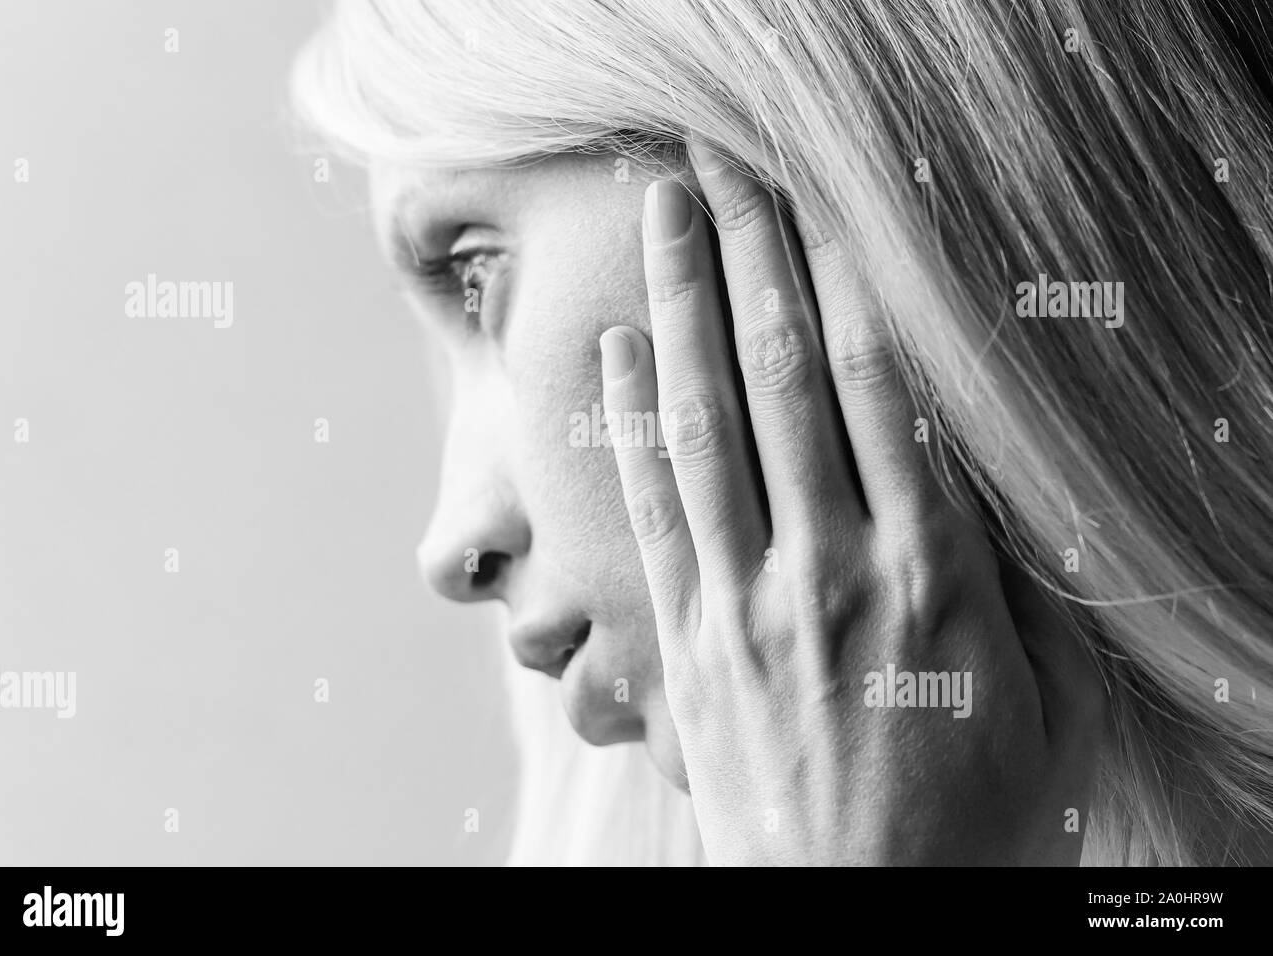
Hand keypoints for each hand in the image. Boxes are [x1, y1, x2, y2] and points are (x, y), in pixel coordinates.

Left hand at [598, 144, 1106, 864]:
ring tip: (660, 219)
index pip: (879, 390)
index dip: (843, 280)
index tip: (817, 202)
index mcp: (932, 576)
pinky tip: (619, 350)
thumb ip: (1023, 580)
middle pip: (781, 380)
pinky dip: (632, 422)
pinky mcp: (689, 636)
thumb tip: (993, 473)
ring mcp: (745, 601)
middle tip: (721, 167)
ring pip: (704, 424)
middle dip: (749, 259)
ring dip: (678, 308)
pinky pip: (653, 507)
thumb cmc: (968, 815)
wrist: (854, 913)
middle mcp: (829, 568)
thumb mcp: (1049, 700)